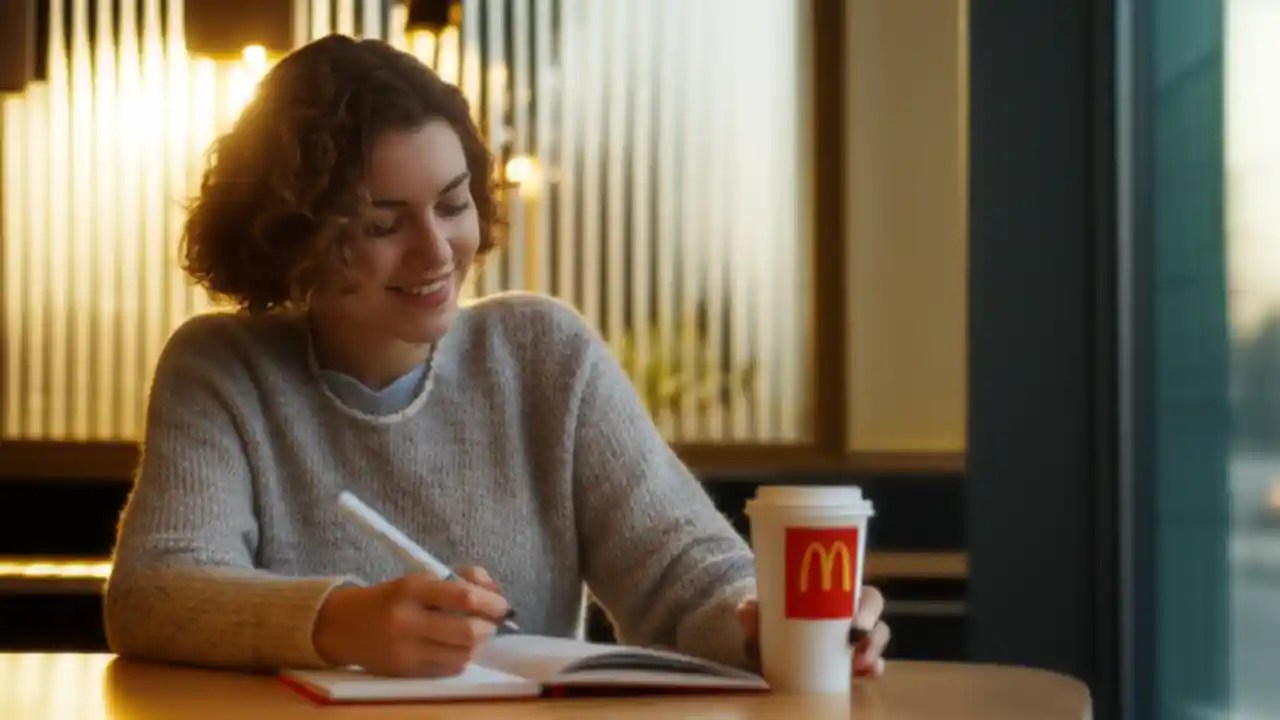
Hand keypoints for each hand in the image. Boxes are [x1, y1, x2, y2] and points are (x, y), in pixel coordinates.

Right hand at [312, 566, 508, 676]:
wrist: (343, 625)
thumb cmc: (390, 598)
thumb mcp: (420, 578)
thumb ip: (460, 579)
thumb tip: (494, 592)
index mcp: (412, 589)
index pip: (464, 597)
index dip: (492, 603)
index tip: (502, 605)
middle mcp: (408, 620)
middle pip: (468, 632)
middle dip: (489, 628)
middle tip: (491, 623)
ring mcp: (405, 650)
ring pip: (462, 655)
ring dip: (477, 645)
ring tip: (474, 635)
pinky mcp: (405, 671)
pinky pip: (447, 669)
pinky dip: (460, 658)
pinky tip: (456, 648)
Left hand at [735, 585, 890, 679]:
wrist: (762, 634)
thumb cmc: (769, 615)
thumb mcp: (762, 611)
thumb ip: (753, 611)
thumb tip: (745, 609)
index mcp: (836, 596)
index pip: (865, 595)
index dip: (868, 608)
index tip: (857, 623)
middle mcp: (850, 618)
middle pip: (876, 623)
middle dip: (873, 636)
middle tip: (858, 647)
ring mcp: (852, 644)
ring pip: (875, 647)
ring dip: (873, 656)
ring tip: (858, 666)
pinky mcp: (848, 667)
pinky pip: (868, 670)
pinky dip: (869, 672)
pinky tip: (862, 676)